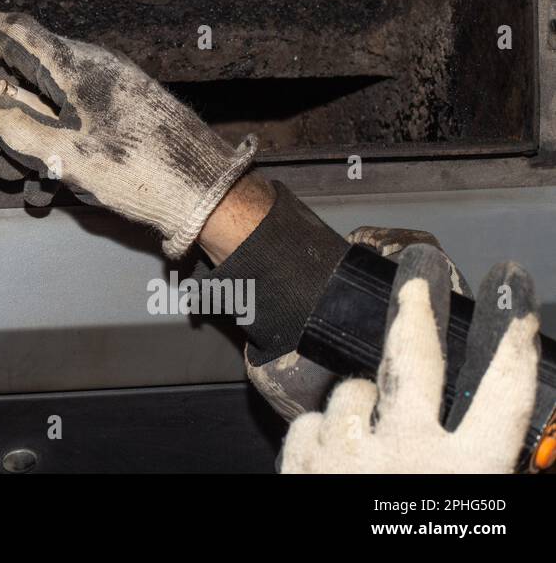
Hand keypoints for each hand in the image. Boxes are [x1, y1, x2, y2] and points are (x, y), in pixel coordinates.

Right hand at [0, 0, 255, 257]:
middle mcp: (90, 71)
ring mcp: (104, 94)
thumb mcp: (66, 156)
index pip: (15, 32)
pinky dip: (50, 153)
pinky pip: (67, 126)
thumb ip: (12, 130)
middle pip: (22, 76)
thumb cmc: (144, 170)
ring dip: (22, 144)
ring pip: (42, 109)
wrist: (208, 194)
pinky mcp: (116, 118)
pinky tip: (51, 188)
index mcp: (78, 67)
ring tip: (26, 180)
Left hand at [281, 243, 539, 473]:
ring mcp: (347, 451)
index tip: (514, 298)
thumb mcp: (471, 498)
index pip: (504, 391)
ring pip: (353, 391)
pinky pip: (312, 424)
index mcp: (465, 472)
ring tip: (367, 436)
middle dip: (417, 310)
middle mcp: (406, 453)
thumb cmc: (414, 543)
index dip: (513, 340)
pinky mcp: (301, 458)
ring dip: (360, 402)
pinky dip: (322, 435)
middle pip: (414, 357)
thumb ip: (482, 461)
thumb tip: (499, 433)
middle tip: (418, 279)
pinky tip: (331, 456)